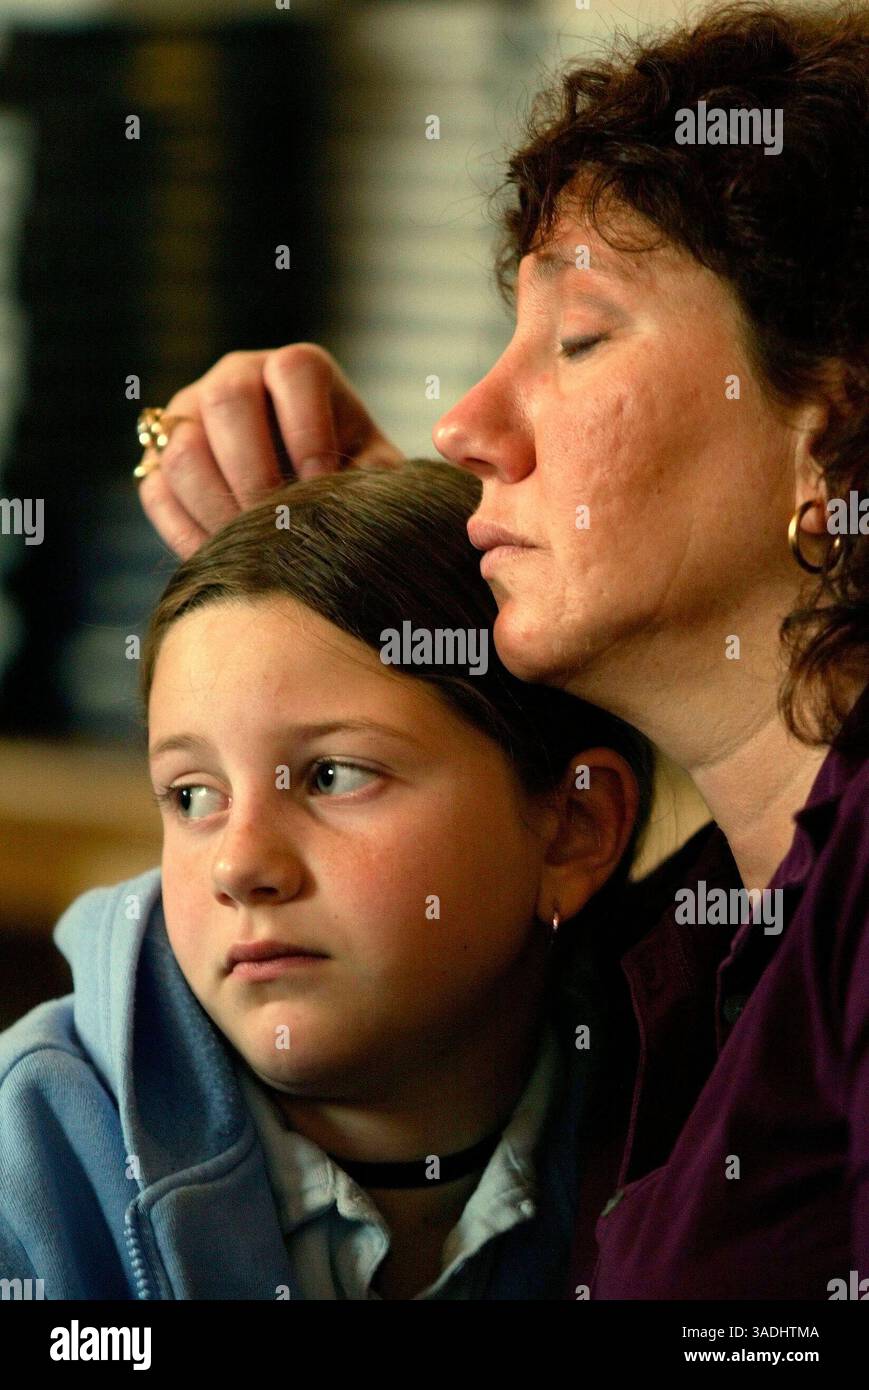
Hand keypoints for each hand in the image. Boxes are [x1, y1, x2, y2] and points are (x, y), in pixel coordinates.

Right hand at [136, 344, 405, 558]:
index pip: (292, 370)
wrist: (298, 503)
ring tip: (251, 544)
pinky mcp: (157, 461)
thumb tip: (368, 497)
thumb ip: (379, 476)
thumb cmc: (344, 478)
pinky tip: (223, 555)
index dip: (309, 430)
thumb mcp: (371, 470)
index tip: (321, 483)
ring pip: (182, 448)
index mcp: (293, 370)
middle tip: (279, 523)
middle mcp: (234, 378)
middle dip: (255, 473)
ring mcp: (187, 417)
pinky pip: (157, 492)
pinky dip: (188, 531)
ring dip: (217, 506)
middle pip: (226, 401)